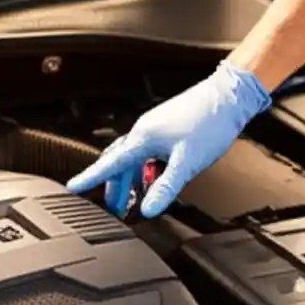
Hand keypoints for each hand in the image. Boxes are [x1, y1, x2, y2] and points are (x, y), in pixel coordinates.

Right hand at [66, 62, 270, 217]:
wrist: (230, 96)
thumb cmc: (210, 122)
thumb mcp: (187, 163)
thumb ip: (166, 188)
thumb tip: (149, 209)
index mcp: (143, 138)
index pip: (110, 163)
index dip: (91, 177)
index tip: (74, 187)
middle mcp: (144, 130)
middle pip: (119, 162)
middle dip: (114, 185)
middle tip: (113, 206)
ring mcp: (155, 127)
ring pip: (133, 157)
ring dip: (130, 177)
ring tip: (133, 198)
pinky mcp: (167, 127)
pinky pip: (146, 151)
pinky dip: (144, 167)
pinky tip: (154, 177)